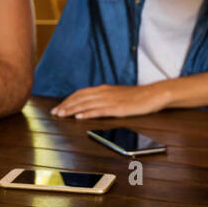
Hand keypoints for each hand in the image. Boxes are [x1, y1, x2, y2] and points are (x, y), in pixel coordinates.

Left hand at [50, 84, 169, 119]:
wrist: (154, 94)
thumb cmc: (137, 97)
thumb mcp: (118, 95)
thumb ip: (104, 98)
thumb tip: (91, 105)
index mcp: (104, 89)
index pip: (81, 93)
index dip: (68, 100)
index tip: (59, 107)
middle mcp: (105, 92)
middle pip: (80, 98)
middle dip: (66, 105)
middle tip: (54, 113)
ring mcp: (111, 100)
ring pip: (86, 104)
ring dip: (72, 110)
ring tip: (61, 115)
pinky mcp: (118, 108)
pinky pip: (99, 111)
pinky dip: (87, 114)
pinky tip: (79, 117)